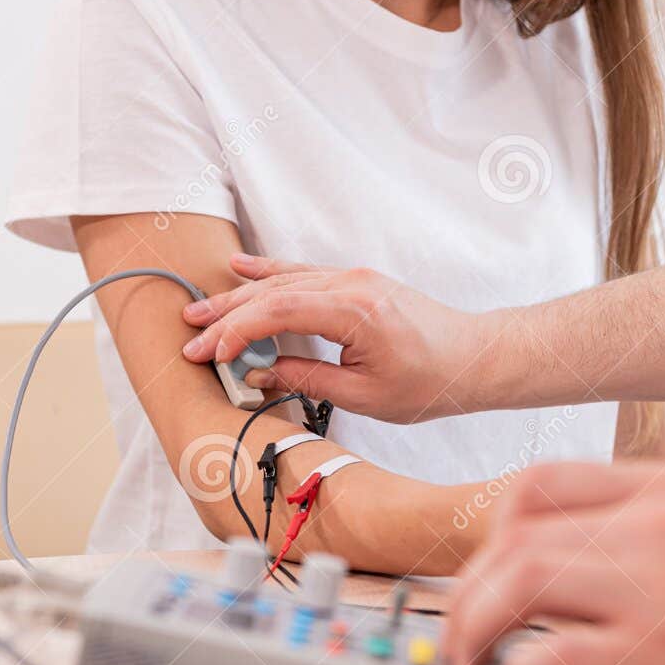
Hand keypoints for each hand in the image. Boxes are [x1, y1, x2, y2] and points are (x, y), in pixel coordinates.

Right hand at [180, 253, 487, 422]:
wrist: (473, 358)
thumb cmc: (430, 380)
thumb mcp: (364, 396)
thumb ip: (307, 380)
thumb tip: (260, 373)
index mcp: (354, 311)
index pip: (278, 314)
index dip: (237, 332)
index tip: (210, 354)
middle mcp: (351, 285)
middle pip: (273, 294)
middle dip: (227, 314)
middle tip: (190, 331)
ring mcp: (353, 279)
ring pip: (284, 281)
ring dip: (241, 295)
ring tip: (202, 307)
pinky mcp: (356, 283)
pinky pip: (303, 274)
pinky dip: (270, 274)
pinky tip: (243, 268)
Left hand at [444, 460, 664, 664]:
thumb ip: (638, 537)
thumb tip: (549, 563)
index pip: (537, 484)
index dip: (490, 533)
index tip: (480, 574)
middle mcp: (657, 525)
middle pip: (515, 534)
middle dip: (467, 588)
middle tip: (460, 632)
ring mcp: (658, 586)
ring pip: (520, 580)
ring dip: (474, 625)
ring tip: (471, 660)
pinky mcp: (661, 654)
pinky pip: (551, 654)